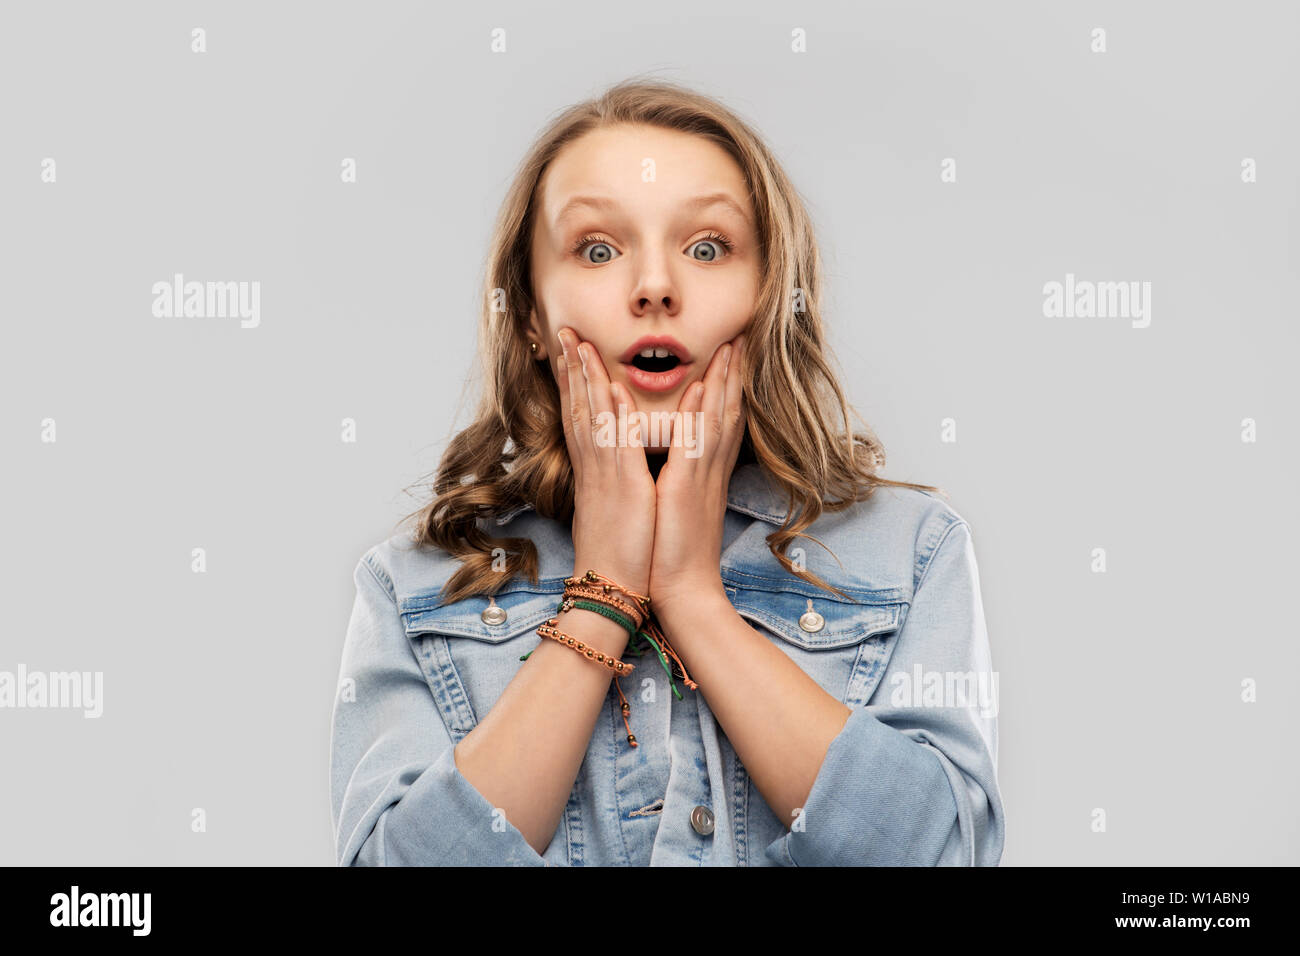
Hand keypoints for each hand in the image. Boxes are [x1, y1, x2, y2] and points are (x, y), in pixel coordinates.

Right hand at [554, 327, 656, 595]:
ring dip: (587, 377)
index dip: (572, 383)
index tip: (568, 353)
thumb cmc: (617, 554)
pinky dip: (617, 411)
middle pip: (578, 407)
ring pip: (593, 415)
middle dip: (571, 367)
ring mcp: (607, 475)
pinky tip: (614, 385)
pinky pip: (620, 441)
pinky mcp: (625, 487)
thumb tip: (609, 466)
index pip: (580, 417)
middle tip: (565, 332)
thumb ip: (608, 481)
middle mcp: (594, 468)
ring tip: (579, 343)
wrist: (612, 589)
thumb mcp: (610, 509)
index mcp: (593, 472)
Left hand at [647, 332, 746, 615]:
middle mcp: (710, 471)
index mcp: (707, 475)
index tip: (732, 358)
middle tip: (739, 339)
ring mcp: (701, 477)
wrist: (685, 591)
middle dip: (733, 373)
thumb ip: (685, 480)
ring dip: (722, 380)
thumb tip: (680, 464)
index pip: (723, 422)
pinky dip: (695, 413)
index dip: (729, 388)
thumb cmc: (677, 555)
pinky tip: (696, 387)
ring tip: (728, 347)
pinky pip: (692, 442)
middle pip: (727, 411)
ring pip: (716, 418)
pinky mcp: (685, 487)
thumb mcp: (683, 508)